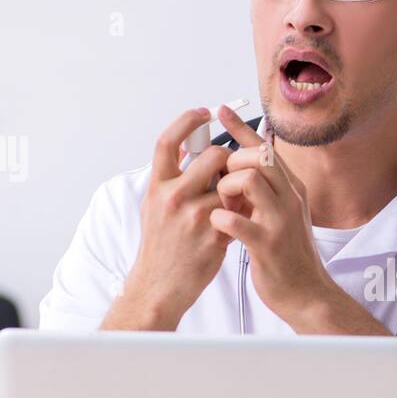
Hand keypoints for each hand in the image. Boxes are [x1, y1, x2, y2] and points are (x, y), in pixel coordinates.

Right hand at [119, 108, 233, 326]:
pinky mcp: (214, 235)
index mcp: (157, 186)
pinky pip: (239, 210)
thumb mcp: (154, 206)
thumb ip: (170, 178)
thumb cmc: (161, 245)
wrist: (160, 285)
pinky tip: (236, 221)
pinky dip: (242, 212)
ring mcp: (194, 216)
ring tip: (233, 200)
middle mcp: (173, 197)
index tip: (205, 112)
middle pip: (213, 156)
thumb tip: (185, 150)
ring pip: (232, 183)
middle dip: (228, 158)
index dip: (187, 120)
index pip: (168, 140)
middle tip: (230, 169)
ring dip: (238, 188)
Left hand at [211, 106, 333, 324]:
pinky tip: (219, 225)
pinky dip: (222, 219)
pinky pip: (238, 222)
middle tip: (222, 182)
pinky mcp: (267, 246)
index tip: (220, 111)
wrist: (307, 294)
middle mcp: (289, 199)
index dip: (241, 128)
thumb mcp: (284, 215)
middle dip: (231, 160)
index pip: (266, 148)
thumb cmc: (288, 255)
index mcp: (291, 189)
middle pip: (259, 155)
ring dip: (225, 187)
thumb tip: (249, 165)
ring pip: (248, 179)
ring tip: (222, 205)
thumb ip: (268, 190)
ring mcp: (280, 222)